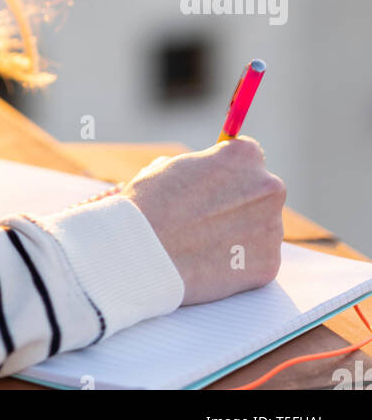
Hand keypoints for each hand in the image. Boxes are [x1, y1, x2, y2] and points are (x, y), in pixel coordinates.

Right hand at [121, 136, 286, 305]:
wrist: (147, 252)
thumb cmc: (152, 203)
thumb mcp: (173, 166)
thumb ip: (201, 167)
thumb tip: (206, 177)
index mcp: (245, 154)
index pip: (248, 157)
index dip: (229, 171)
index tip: (217, 184)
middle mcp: (268, 186)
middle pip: (261, 192)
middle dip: (241, 202)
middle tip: (210, 217)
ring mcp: (272, 227)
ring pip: (261, 228)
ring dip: (242, 233)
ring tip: (205, 243)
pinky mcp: (269, 264)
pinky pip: (257, 260)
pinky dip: (239, 264)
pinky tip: (212, 263)